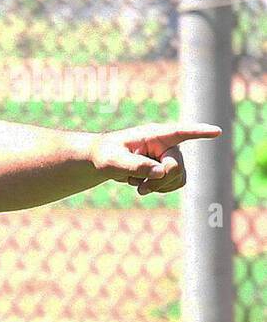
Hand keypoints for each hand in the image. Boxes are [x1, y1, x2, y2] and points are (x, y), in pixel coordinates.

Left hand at [89, 122, 221, 195]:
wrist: (104, 160)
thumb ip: (135, 165)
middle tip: (140, 189)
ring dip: (159, 186)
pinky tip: (143, 185)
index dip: (199, 132)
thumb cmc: (106, 154)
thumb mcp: (114, 161)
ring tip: (138, 185)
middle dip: (160, 181)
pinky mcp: (168, 168)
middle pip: (176, 167)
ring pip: (179, 178)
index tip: (217, 131)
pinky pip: (175, 184)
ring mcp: (169, 157)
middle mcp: (166, 144)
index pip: (180, 132)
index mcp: (154, 135)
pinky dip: (160, 189)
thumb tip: (161, 172)